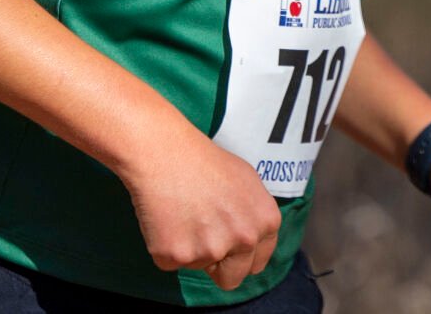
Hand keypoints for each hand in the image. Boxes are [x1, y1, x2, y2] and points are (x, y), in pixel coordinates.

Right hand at [119, 134, 280, 290]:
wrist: (164, 151)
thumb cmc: (203, 161)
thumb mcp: (247, 181)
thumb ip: (254, 217)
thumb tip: (253, 241)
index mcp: (266, 222)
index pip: (256, 264)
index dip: (238, 256)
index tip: (224, 245)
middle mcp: (244, 239)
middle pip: (231, 279)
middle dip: (216, 265)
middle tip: (200, 233)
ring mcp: (211, 249)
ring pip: (198, 266)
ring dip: (189, 248)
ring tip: (181, 212)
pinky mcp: (177, 255)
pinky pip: (169, 262)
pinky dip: (164, 245)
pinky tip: (165, 217)